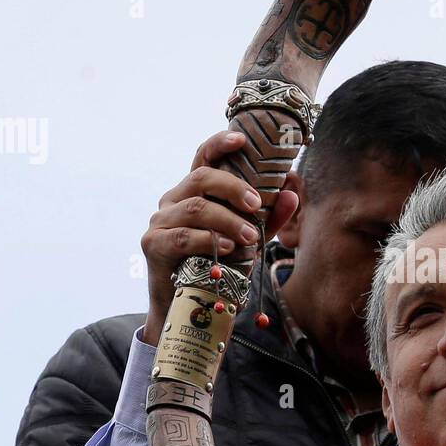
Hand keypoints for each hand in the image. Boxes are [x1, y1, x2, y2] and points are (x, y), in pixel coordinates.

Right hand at [140, 130, 299, 345]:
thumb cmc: (217, 266)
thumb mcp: (247, 240)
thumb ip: (268, 218)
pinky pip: (184, 236)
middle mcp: (173, 200)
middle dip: (232, 187)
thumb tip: (291, 193)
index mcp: (194, 192)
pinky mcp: (153, 244)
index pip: (203, 158)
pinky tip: (228, 247)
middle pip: (200, 178)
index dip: (219, 143)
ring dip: (228, 220)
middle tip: (255, 205)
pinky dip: (210, 240)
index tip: (242, 139)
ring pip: (195, 208)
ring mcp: (160, 221)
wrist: (188, 307)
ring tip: (250, 237)